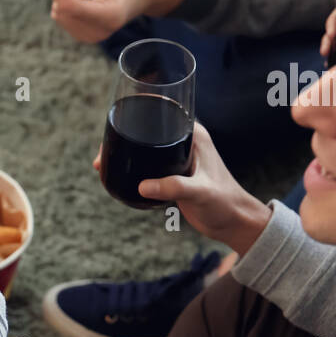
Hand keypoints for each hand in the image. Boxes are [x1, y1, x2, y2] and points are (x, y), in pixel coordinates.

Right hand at [105, 123, 269, 254]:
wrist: (234, 223)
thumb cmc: (225, 203)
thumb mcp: (199, 192)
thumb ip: (174, 187)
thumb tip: (142, 187)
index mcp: (193, 135)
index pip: (161, 114)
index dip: (136, 114)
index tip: (115, 122)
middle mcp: (184, 142)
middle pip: (146, 131)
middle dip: (122, 138)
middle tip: (101, 155)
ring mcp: (177, 158)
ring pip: (144, 149)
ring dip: (124, 154)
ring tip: (102, 164)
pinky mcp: (172, 175)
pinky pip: (146, 165)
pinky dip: (131, 167)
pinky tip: (117, 175)